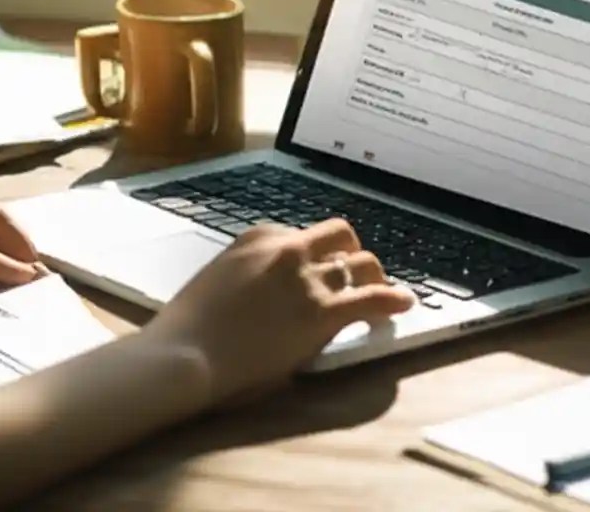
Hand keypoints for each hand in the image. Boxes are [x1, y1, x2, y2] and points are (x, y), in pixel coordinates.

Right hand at [143, 219, 415, 405]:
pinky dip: (393, 299)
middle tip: (353, 274)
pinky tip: (404, 303)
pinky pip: (373, 298)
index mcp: (257, 236)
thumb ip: (246, 275)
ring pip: (362, 264)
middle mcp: (288, 248)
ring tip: (381, 291)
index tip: (316, 269)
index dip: (312, 255)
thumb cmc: (188, 328)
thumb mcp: (216, 280)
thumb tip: (264, 292)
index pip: (300, 235)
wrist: (185, 353)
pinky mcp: (324, 313)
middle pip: (339, 237)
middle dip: (349, 253)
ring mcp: (308, 279)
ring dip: (373, 276)